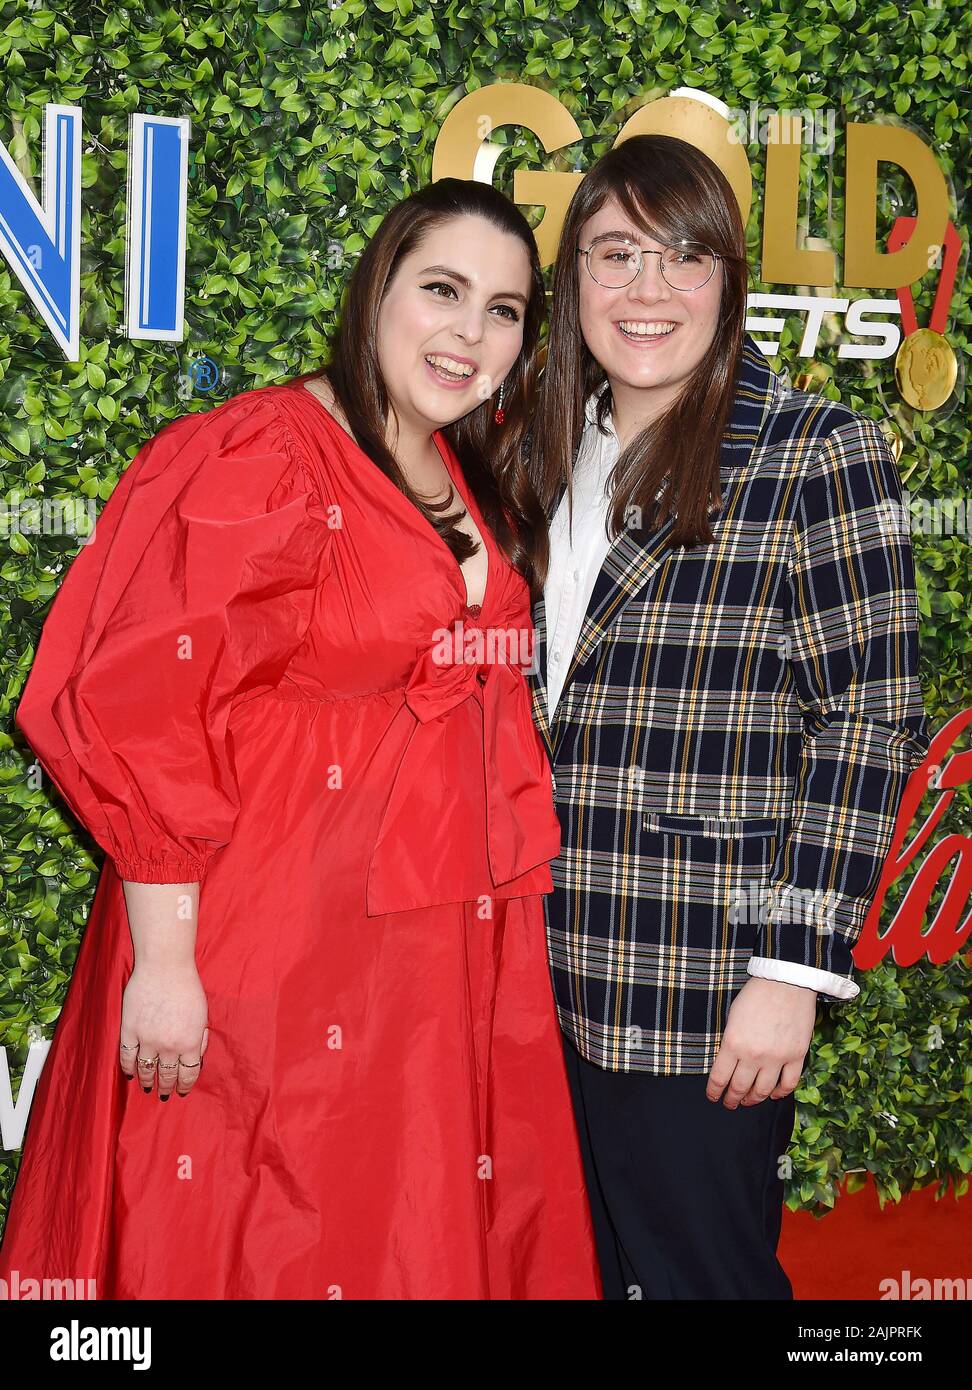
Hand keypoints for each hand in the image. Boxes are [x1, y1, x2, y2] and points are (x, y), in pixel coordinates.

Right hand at [119, 960, 208, 1100]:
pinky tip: (130, 1074)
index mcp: (190, 1043)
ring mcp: (147, 1040)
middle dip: (167, 1087)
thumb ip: (199, 1036)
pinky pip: (127, 1057)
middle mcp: (169, 1047)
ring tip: (148, 1087)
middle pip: (167, 1075)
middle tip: (165, 1094)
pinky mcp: (129, 1031)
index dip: (185, 1085)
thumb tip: (196, 1053)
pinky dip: (128, 1068)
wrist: (165, 967)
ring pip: (146, 1070)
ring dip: (147, 1081)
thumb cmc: (188, 986)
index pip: (188, 1074)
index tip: (182, 1091)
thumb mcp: (202, 1014)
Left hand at [706, 977, 816, 1108]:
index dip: (714, 1092)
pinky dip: (779, 1093)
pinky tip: (772, 1094)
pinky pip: (788, 1083)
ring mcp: (777, 1057)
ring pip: (763, 1090)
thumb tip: (727, 1064)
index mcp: (733, 1043)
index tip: (713, 1097)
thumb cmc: (755, 995)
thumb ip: (729, 1042)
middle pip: (740, 1088)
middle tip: (730, 1103)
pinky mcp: (796, 1056)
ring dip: (753, 1099)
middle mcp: (754, 1055)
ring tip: (748, 1101)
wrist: (785, 982)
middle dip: (732, 1099)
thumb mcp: (732, 1017)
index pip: (719, 1078)